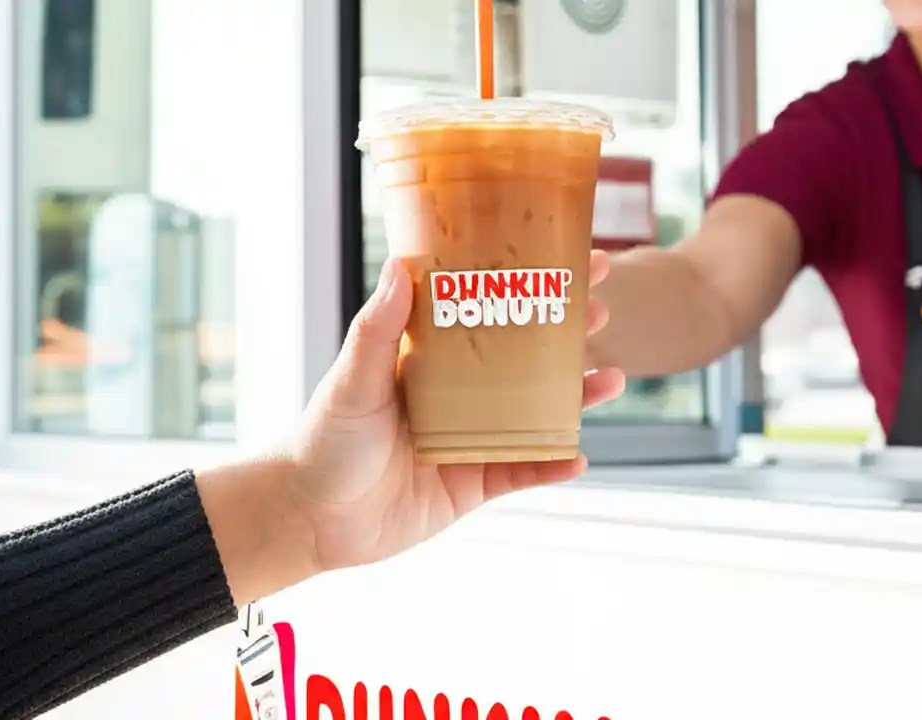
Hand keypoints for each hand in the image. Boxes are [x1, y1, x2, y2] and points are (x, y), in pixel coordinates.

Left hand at [199, 251, 623, 604]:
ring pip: (536, 413)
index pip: (487, 309)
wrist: (310, 517)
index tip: (568, 257)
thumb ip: (379, 328)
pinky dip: (553, 465)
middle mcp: (457, 394)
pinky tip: (579, 456)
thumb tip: (401, 266)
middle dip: (566, 333)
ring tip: (612, 378)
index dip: (527, 284)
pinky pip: (524, 472)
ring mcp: (471, 439)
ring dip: (575, 397)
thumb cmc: (323, 439)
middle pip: (524, 357)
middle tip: (602, 310)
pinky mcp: (473, 485)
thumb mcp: (353, 378)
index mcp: (431, 358)